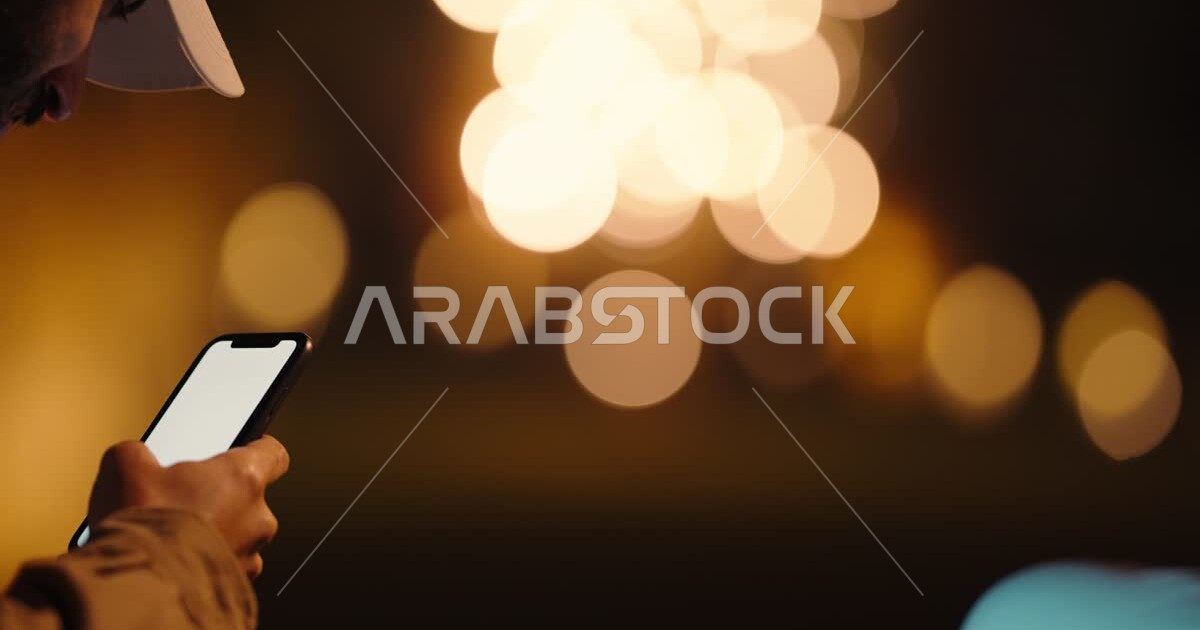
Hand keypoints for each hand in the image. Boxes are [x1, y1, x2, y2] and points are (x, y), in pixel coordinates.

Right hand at [87, 436, 290, 577]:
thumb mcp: (126, 468)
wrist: (142, 587)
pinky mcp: (238, 586)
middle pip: (249, 499)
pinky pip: (226, 568)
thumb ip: (137, 453)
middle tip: (184, 502)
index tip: (248, 448)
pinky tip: (176, 563)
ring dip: (216, 535)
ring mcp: (251, 555)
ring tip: (176, 537)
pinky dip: (207, 565)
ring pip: (240, 537)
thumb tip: (132, 457)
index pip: (272, 454)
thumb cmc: (149, 525)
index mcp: (243, 477)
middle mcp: (258, 517)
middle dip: (220, 499)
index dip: (257, 449)